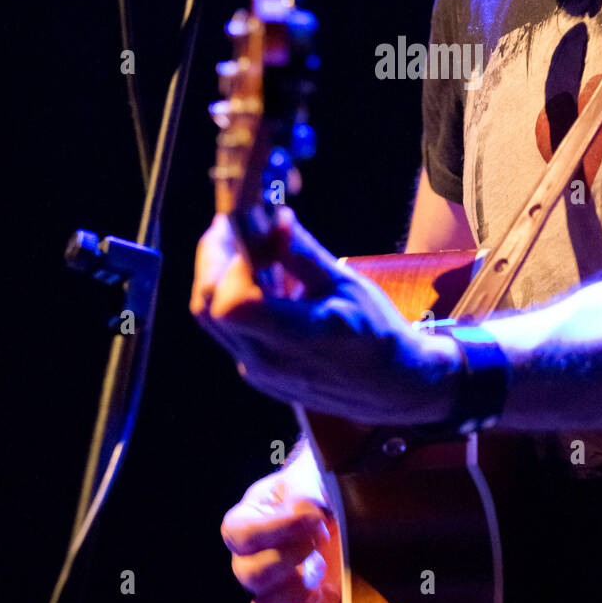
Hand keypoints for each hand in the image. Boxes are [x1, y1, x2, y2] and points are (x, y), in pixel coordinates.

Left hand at [190, 208, 459, 424]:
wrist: (392, 386)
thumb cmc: (376, 333)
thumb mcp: (345, 284)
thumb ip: (301, 253)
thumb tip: (272, 216)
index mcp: (294, 338)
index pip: (231, 303)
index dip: (232, 263)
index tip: (251, 233)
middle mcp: (267, 362)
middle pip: (209, 308)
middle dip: (213, 261)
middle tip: (230, 227)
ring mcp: (259, 373)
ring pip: (215, 321)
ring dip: (223, 279)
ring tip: (253, 250)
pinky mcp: (260, 375)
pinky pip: (232, 332)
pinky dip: (238, 299)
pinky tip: (267, 282)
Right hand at [221, 466, 340, 602]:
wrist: (349, 499)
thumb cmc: (322, 481)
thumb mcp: (311, 473)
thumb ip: (304, 489)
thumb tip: (304, 513)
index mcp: (250, 519)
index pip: (238, 534)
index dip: (274, 530)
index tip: (313, 516)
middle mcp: (256, 558)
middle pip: (248, 575)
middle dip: (287, 559)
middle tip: (320, 538)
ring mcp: (280, 588)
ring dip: (294, 596)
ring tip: (321, 570)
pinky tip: (331, 592)